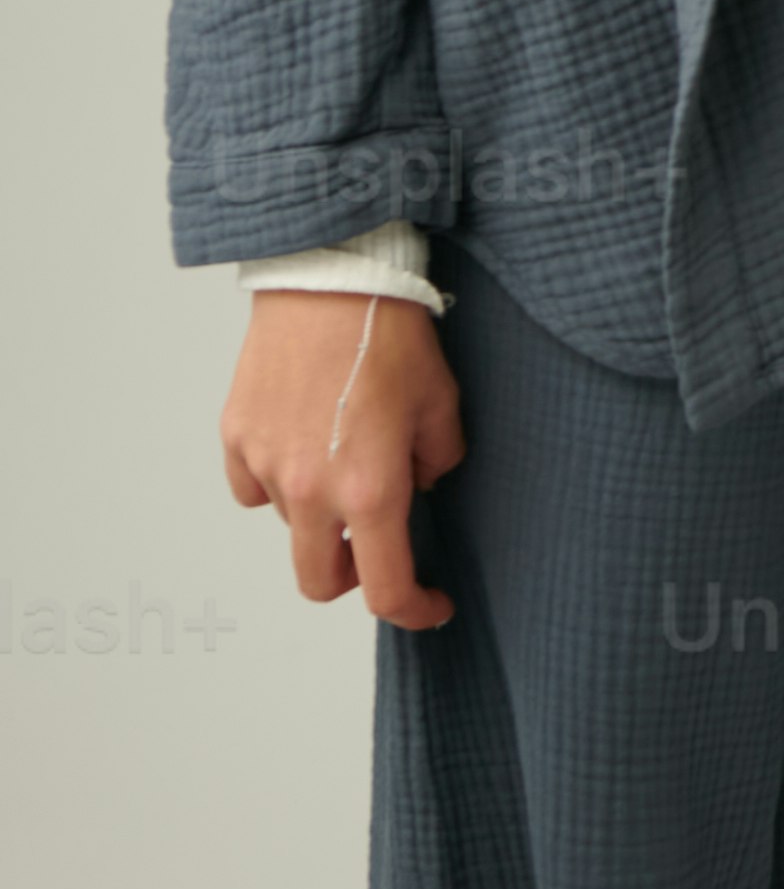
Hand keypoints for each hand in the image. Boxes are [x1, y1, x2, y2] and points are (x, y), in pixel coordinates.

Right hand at [220, 291, 466, 629]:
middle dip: (352, 574)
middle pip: (319, 580)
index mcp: (371, 490)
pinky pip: (253, 486)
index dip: (413, 609)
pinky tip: (302, 441)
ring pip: (290, 526)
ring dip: (319, 514)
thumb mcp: (442, 403)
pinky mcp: (235, 437)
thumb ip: (437, 461)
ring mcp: (265, 465)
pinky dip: (277, 481)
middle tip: (376, 540)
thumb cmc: (391, 335)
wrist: (330, 278)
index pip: (385, 589)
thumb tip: (418, 484)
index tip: (431, 603)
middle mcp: (311, 490)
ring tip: (343, 454)